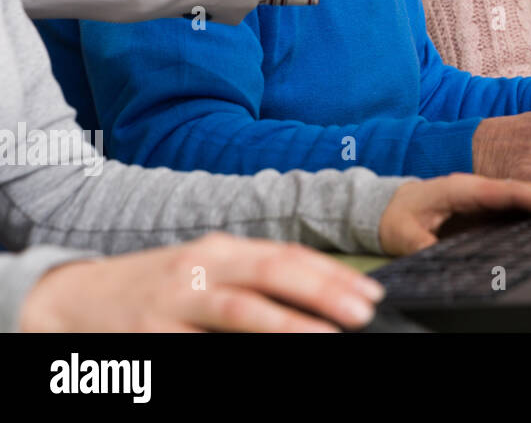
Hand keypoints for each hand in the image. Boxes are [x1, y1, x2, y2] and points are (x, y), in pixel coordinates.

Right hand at [18, 233, 384, 332]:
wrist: (74, 298)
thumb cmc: (159, 287)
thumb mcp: (207, 269)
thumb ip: (255, 276)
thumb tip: (323, 294)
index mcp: (220, 251)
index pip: (287, 256)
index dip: (331, 275)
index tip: (370, 294)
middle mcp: (199, 269)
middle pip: (270, 274)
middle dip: (321, 293)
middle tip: (361, 312)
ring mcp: (173, 304)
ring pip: (238, 312)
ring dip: (286, 326)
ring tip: (324, 337)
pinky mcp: (150, 339)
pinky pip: (200, 352)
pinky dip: (235, 358)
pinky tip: (264, 365)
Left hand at [378, 174, 530, 254]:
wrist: (387, 204)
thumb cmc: (397, 217)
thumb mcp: (403, 234)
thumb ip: (422, 243)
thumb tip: (436, 251)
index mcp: (466, 189)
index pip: (512, 192)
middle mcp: (484, 186)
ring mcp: (491, 192)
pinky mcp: (494, 202)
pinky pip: (530, 198)